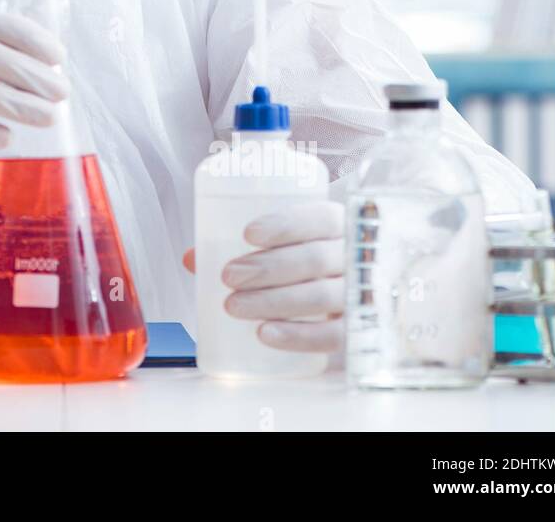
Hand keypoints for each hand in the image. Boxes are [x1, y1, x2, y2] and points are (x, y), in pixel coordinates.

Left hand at [184, 200, 344, 352]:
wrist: (349, 286)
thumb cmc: (306, 255)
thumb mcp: (284, 240)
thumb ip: (239, 244)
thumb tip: (192, 258)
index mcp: (339, 222)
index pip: (319, 218)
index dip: (286, 225)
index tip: (248, 234)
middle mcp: (357, 255)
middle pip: (316, 259)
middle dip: (268, 268)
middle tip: (228, 276)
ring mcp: (362, 293)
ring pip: (322, 297)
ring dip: (274, 302)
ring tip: (233, 306)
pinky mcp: (358, 328)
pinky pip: (333, 335)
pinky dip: (298, 336)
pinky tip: (265, 334)